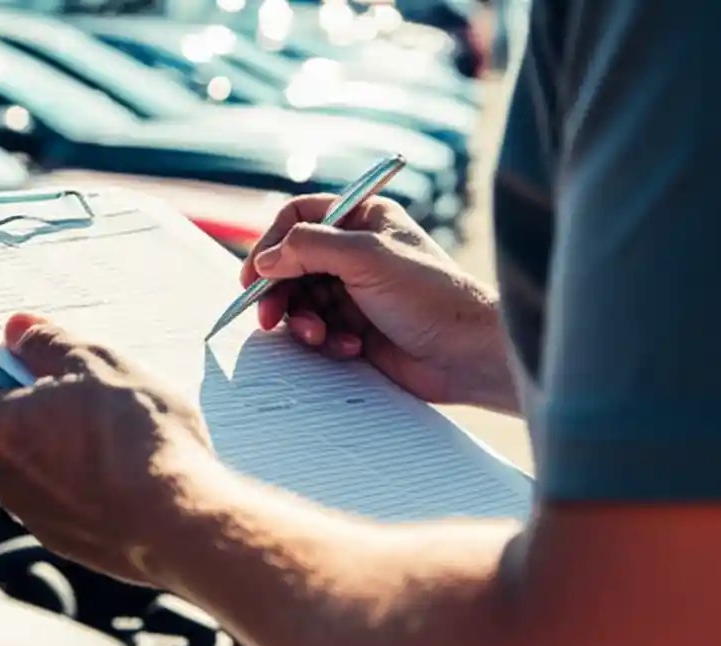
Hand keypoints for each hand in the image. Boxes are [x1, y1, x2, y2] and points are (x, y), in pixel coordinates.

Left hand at [0, 313, 214, 586]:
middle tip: (119, 410)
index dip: (52, 381)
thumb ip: (52, 344)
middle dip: (70, 423)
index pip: (13, 391)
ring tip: (139, 450)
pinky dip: (109, 496)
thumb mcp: (98, 363)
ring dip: (92, 461)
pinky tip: (145, 484)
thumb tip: (19, 328)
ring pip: (63, 475)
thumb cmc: (138, 436)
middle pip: (36, 434)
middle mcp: (11, 478)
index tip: (86, 380)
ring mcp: (43, 520)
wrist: (178, 518)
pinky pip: (88, 509)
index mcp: (5, 427)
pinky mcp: (77, 548)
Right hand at [241, 194, 516, 412]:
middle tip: (268, 316)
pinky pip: (319, 331)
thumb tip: (265, 260)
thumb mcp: (366, 257)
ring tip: (319, 336)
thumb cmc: (430, 295)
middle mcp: (357, 251)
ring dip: (303, 321)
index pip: (298, 218)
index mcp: (363, 219)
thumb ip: (309, 248)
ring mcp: (356, 291)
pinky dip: (326, 341)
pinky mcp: (357, 328)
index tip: (253, 275)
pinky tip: (351, 348)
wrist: (467, 353)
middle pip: (292, 264)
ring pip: (302, 301)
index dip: (271, 243)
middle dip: (280, 292)